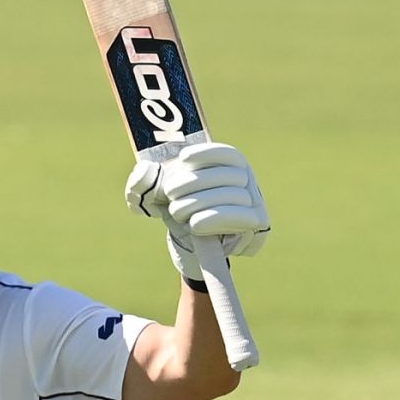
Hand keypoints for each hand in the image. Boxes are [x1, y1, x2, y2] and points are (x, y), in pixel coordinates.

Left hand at [126, 141, 269, 281]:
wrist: (192, 245)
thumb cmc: (177, 211)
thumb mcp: (154, 196)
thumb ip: (142, 182)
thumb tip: (145, 171)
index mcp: (230, 165)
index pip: (226, 154)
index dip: (206, 154)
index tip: (182, 159)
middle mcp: (247, 179)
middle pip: (226, 175)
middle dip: (194, 182)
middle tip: (170, 193)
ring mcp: (255, 200)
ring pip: (232, 196)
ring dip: (200, 203)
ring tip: (178, 211)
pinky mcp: (257, 223)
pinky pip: (241, 217)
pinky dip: (215, 219)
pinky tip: (195, 224)